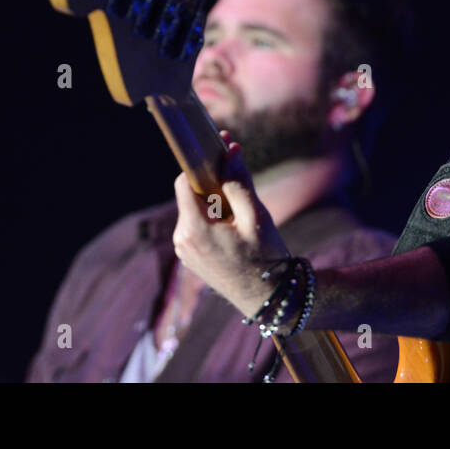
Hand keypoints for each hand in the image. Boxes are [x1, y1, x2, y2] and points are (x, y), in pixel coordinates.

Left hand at [172, 131, 290, 319]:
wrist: (267, 299)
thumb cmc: (265, 258)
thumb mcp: (255, 216)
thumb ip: (238, 181)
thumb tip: (229, 149)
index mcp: (193, 229)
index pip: (184, 182)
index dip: (201, 167)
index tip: (219, 159)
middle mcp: (181, 240)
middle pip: (190, 197)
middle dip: (213, 187)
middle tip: (240, 189)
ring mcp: (184, 252)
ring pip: (194, 212)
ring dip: (214, 205)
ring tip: (240, 217)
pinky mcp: (190, 258)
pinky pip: (196, 228)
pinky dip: (212, 222)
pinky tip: (234, 230)